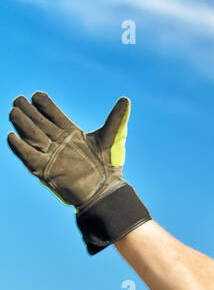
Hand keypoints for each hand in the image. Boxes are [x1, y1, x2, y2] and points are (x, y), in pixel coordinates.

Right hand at [8, 91, 130, 208]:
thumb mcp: (112, 140)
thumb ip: (116, 120)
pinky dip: (20, 148)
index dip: (44, 104)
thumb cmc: (109, 168)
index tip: (37, 95)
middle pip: (38, 123)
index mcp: (70, 133)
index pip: (53, 114)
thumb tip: (126, 100)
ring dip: (22, 124)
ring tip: (13, 111)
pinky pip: (29, 157)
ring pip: (32, 136)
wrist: (105, 193)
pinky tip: (12, 136)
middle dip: (28, 111)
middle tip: (19, 100)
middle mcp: (58, 142)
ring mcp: (51, 156)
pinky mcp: (46, 171)